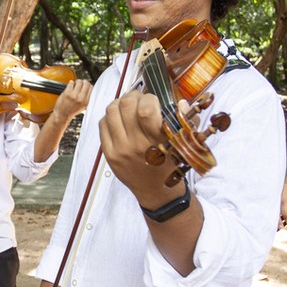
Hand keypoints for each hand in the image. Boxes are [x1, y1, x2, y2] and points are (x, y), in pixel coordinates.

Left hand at [50, 79, 92, 122]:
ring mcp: (74, 95)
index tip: (86, 85)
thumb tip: (89, 88)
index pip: (91, 88)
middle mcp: (81, 98)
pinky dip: (71, 83)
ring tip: (75, 85)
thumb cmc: (72, 111)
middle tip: (81, 84)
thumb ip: (87, 98)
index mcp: (86, 101)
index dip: (89, 85)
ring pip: (79, 82)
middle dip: (83, 82)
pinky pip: (71, 83)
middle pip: (86, 83)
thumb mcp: (83, 106)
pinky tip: (70, 86)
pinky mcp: (67, 93)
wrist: (62, 115)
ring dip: (77, 82)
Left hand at [98, 90, 180, 208]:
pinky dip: (110, 116)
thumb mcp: (183, 144)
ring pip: (111, 111)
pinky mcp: (109, 154)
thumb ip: (184, 121)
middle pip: (125, 105)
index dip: (148, 98)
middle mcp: (136, 145)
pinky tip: (120, 119)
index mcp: (157, 142)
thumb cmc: (171, 164)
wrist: (156, 191)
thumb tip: (181, 102)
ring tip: (128, 106)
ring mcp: (120, 150)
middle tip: (139, 99)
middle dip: (133, 96)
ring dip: (120, 103)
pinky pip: (102, 124)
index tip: (153, 101)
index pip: (145, 110)